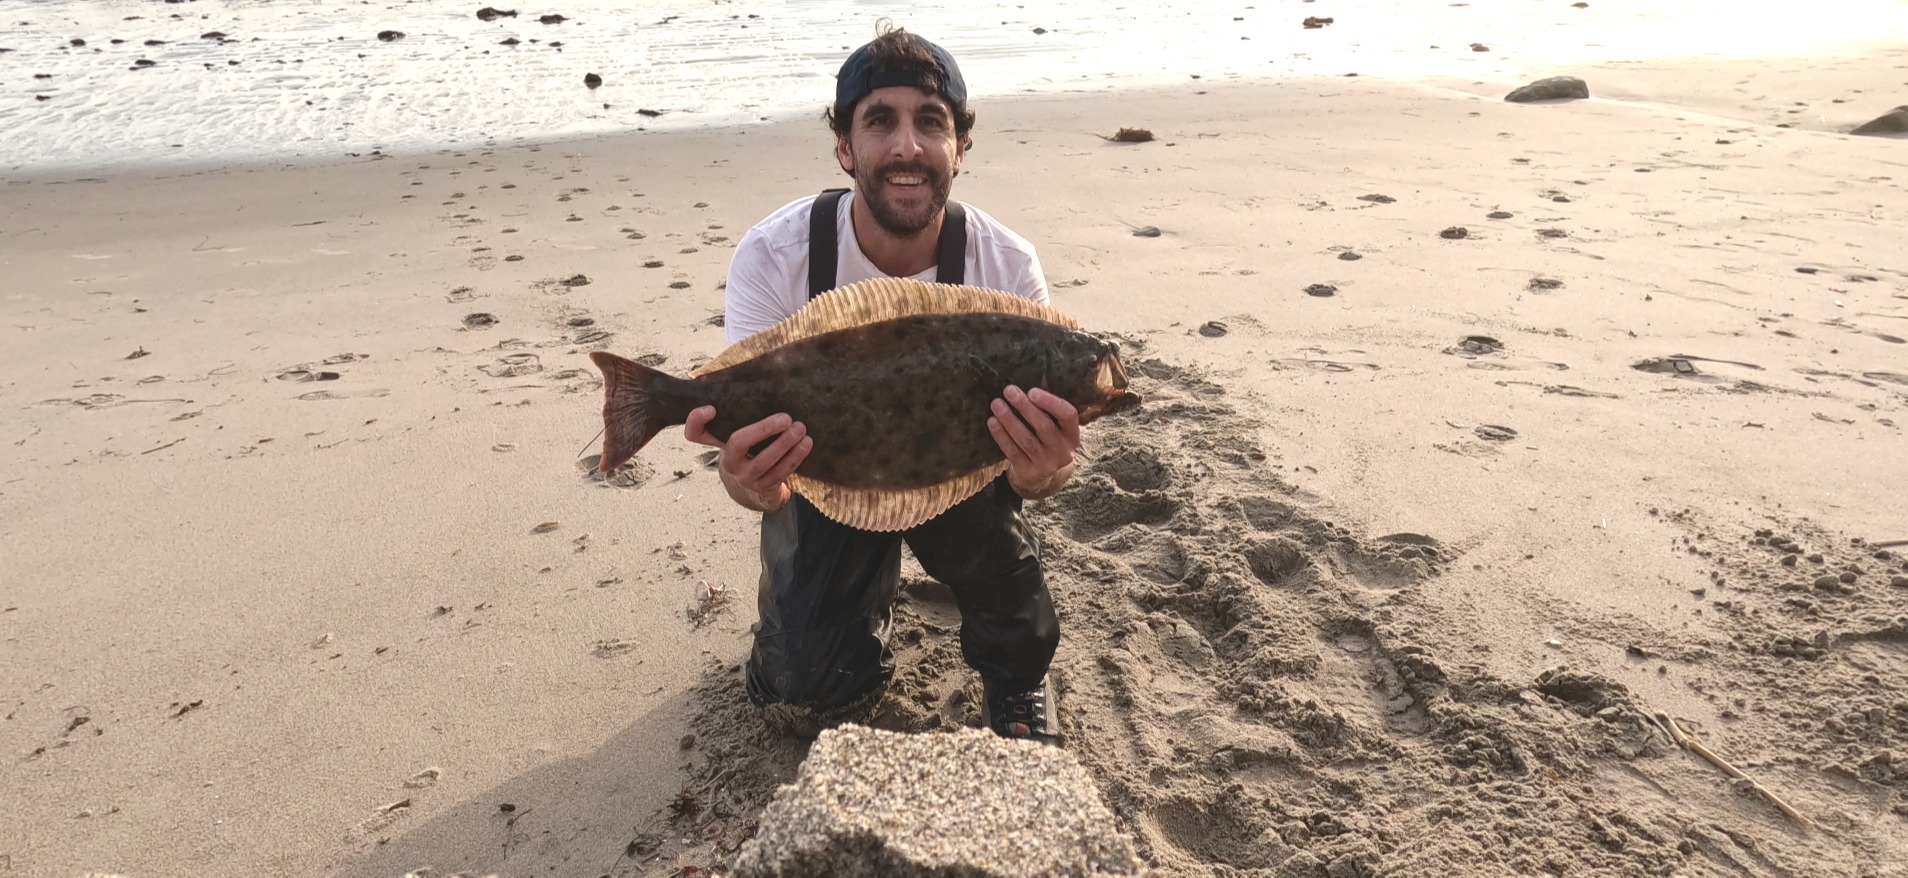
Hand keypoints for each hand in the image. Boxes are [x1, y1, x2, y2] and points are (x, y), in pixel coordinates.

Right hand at [685, 407, 812, 512]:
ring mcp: (745, 478)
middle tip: (786, 417)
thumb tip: (749, 375)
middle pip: (737, 443)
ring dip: (785, 444)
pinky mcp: (763, 488)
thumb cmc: (752, 450)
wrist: (757, 488)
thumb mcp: (742, 433)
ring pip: (763, 461)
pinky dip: (794, 457)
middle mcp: (728, 462)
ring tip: (801, 429)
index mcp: (719, 443)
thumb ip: (741, 413)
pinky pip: (780, 473)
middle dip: (763, 429)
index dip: (696, 421)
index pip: (695, 433)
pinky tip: (805, 444)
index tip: (710, 408)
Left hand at [987, 386, 1079, 499]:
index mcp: (1072, 436)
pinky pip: (1013, 451)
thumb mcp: (1056, 430)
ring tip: (997, 404)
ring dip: (1009, 419)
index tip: (1031, 391)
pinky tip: (993, 422)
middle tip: (1009, 391)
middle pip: (1044, 426)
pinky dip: (1001, 436)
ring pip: (1026, 439)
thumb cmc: (1045, 443)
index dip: (1051, 402)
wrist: (1041, 479)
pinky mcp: (1029, 473)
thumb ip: (1047, 413)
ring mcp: (1047, 465)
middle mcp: (1063, 452)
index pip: (1068, 415)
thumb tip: (1024, 389)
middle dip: (1025, 407)